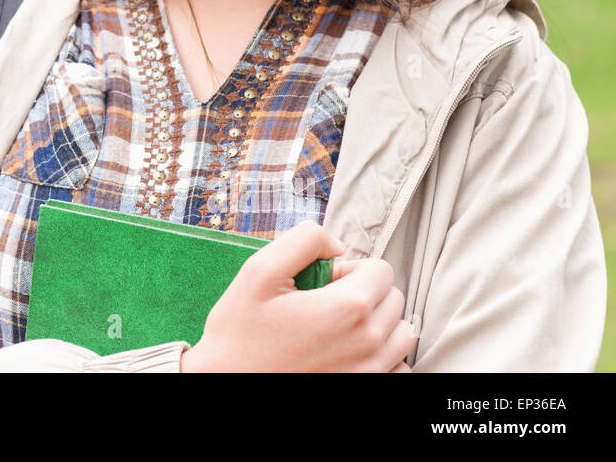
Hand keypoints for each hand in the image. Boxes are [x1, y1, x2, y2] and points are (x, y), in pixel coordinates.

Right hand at [179, 220, 417, 371]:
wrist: (227, 379)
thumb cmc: (240, 331)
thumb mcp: (260, 270)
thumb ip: (305, 240)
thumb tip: (337, 245)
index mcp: (348, 308)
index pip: (381, 269)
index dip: (348, 269)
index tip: (320, 284)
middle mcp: (368, 342)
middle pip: (393, 298)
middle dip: (363, 292)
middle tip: (322, 304)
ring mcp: (371, 371)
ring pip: (402, 332)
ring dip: (377, 323)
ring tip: (338, 327)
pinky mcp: (366, 387)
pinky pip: (399, 367)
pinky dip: (383, 357)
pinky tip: (350, 353)